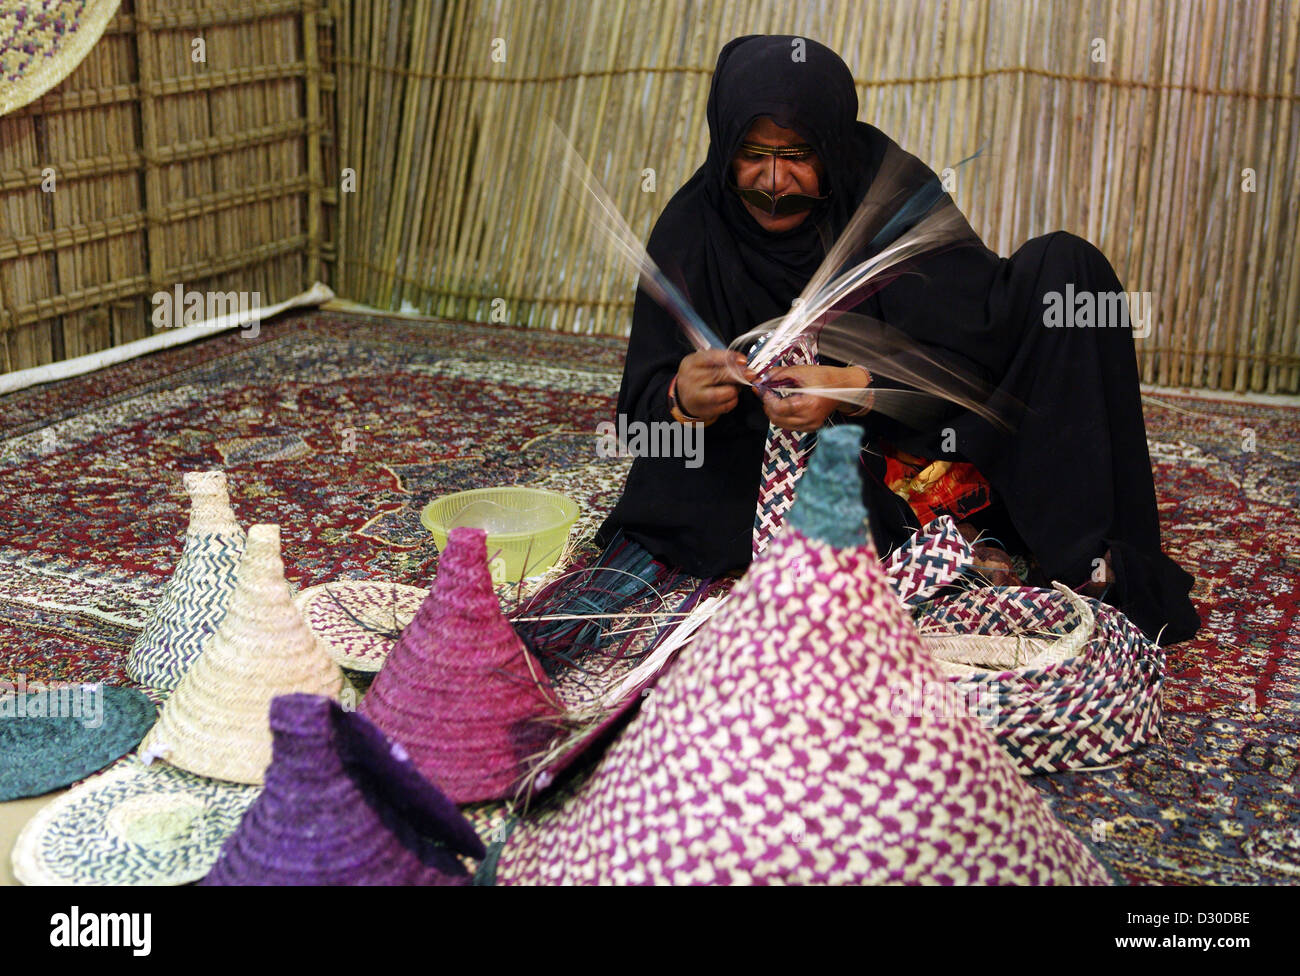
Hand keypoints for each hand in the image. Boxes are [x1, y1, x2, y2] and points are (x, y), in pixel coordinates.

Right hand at [675, 350, 747, 421]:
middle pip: (721, 375)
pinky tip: (731, 396)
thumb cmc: (699, 375)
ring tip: (736, 386)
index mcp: (691, 362)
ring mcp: (697, 396)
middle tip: (751, 374)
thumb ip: (721, 359)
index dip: (730, 358)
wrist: (684, 395)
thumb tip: (743, 363)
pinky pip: (727, 405)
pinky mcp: (704, 410)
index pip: (712, 357)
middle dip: (740, 374)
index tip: (744, 360)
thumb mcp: (703, 362)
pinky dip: (734, 399)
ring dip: (736, 388)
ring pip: (726, 392)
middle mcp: (691, 379)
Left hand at [753, 364, 868, 431]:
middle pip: (777, 419)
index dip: (767, 399)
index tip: (763, 389)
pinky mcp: (810, 427)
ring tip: (775, 398)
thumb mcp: (801, 371)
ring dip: (774, 411)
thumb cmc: (826, 378)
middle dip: (768, 405)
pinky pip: (789, 425)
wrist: (843, 387)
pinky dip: (783, 416)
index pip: (779, 408)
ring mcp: (810, 425)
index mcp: (809, 405)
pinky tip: (785, 404)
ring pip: (781, 424)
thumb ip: (779, 375)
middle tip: (765, 392)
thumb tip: (762, 378)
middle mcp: (810, 419)